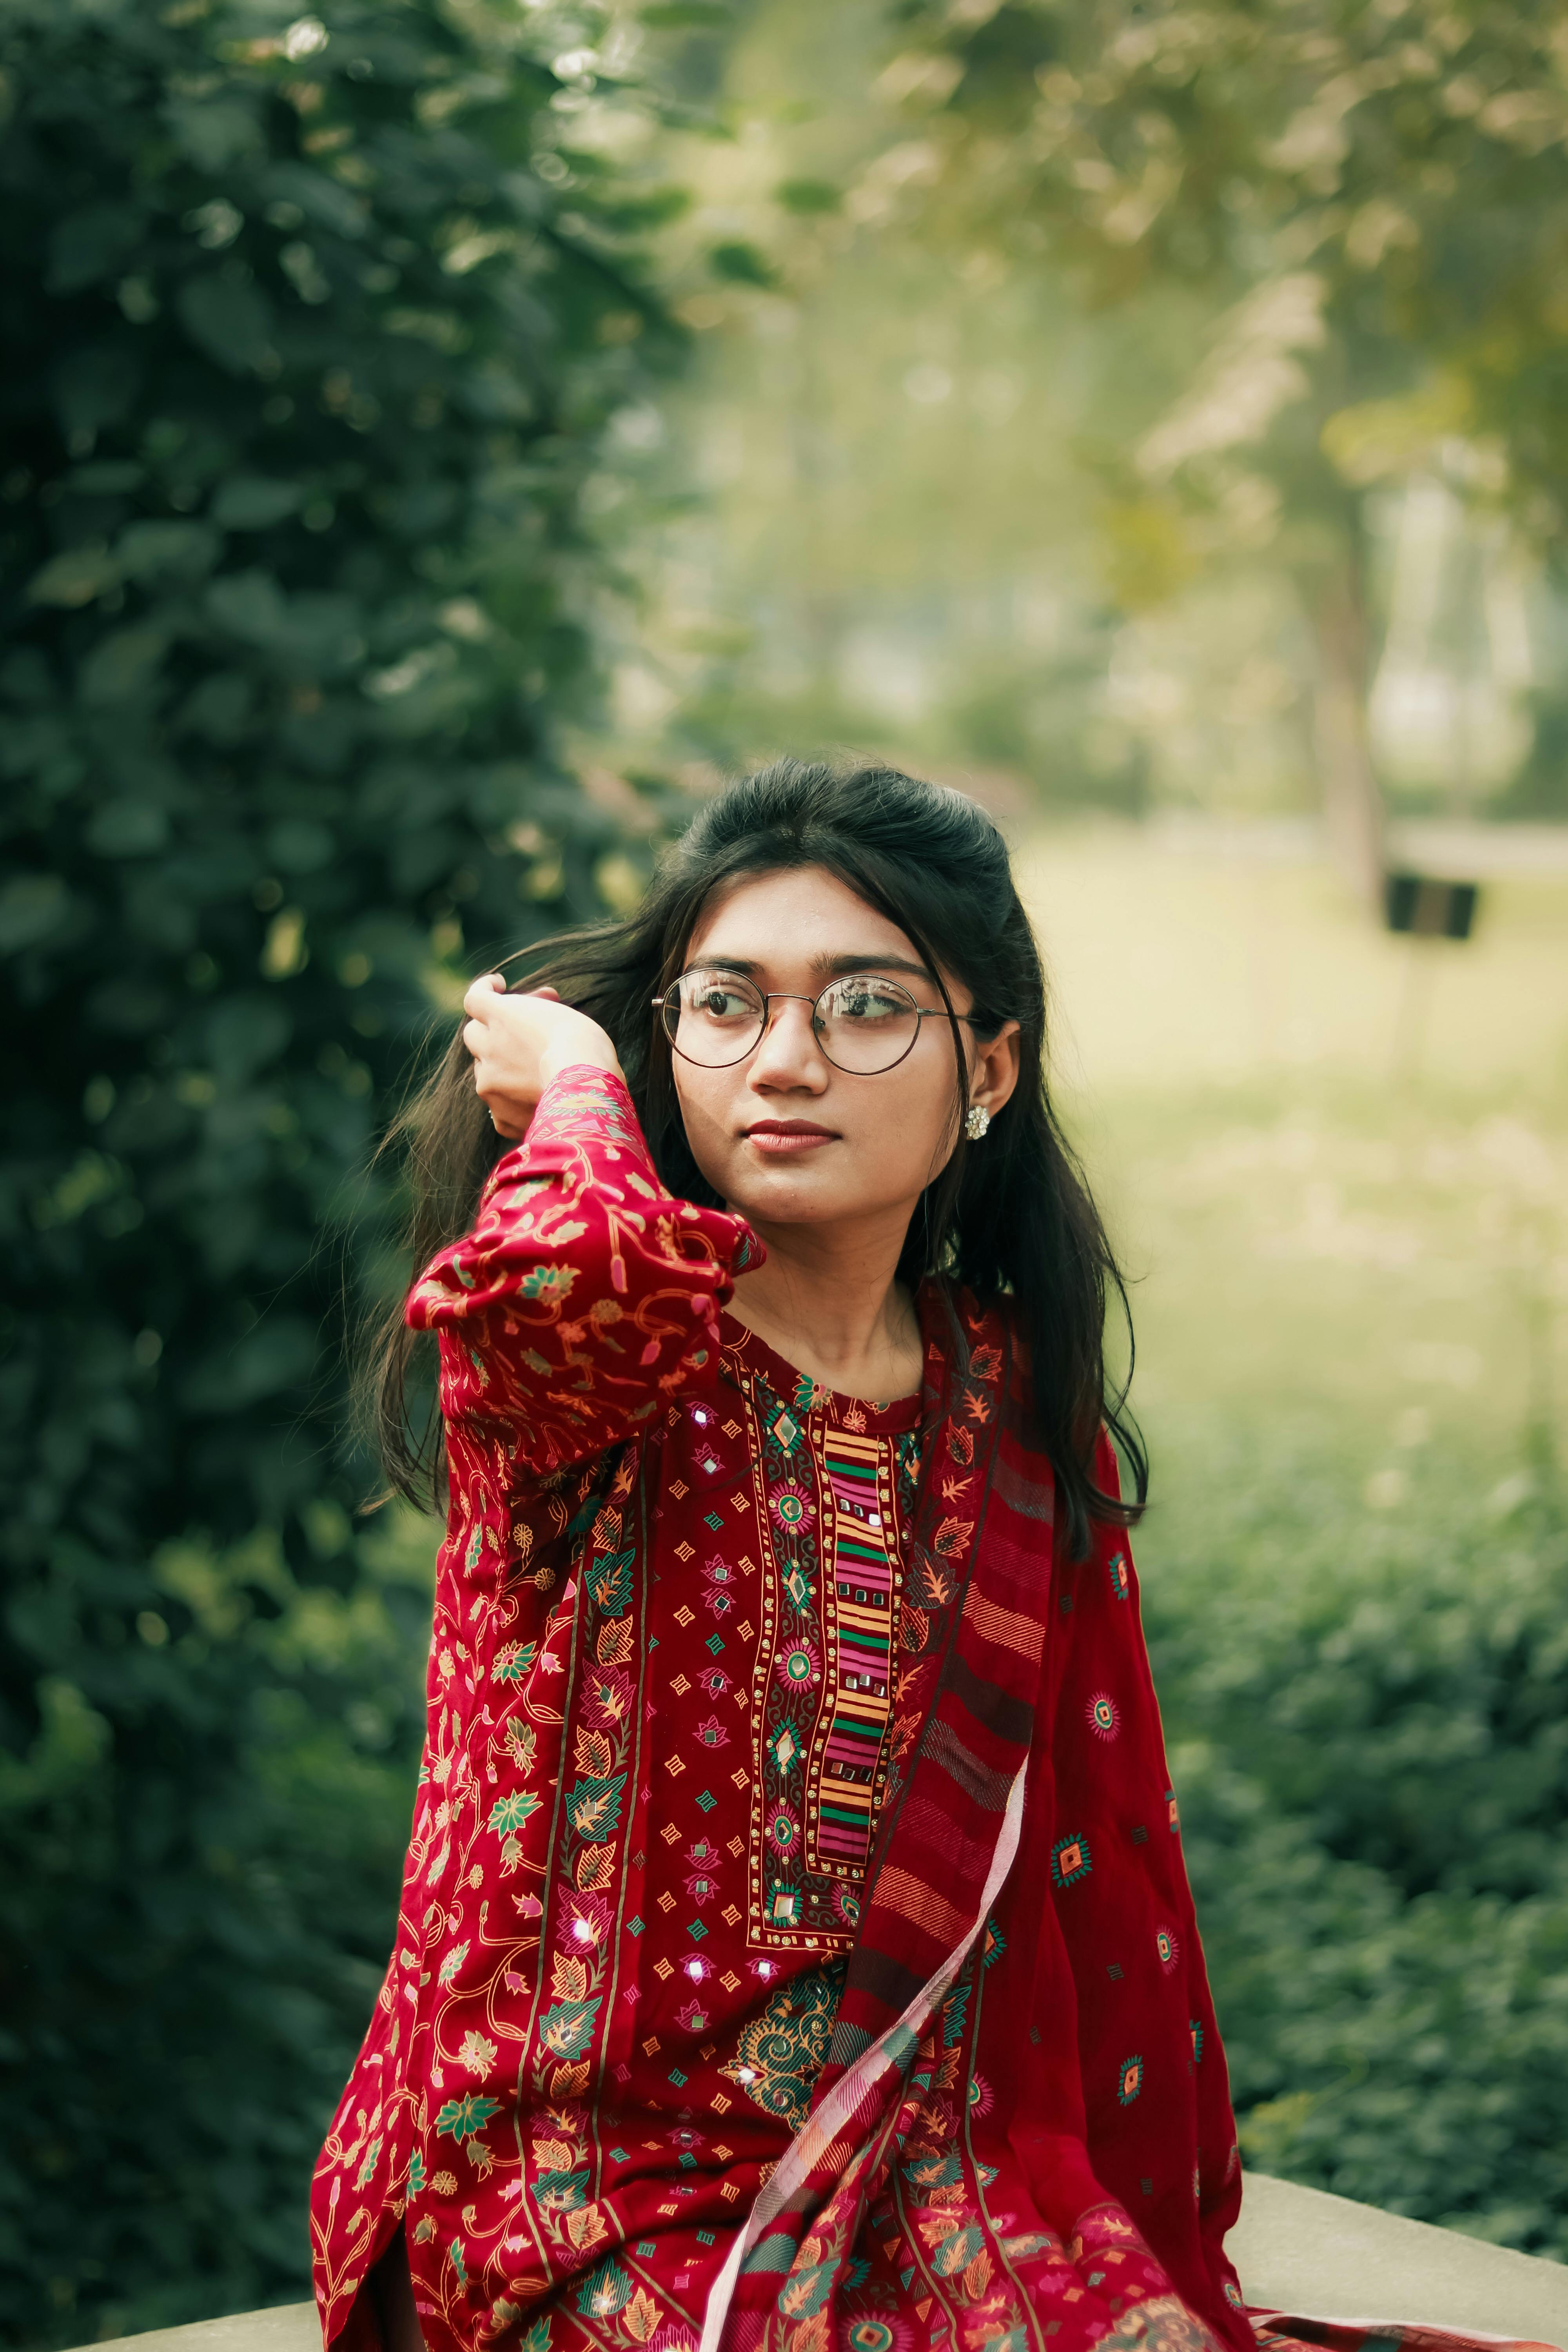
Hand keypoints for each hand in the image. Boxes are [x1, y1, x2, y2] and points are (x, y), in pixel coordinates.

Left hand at [461, 976, 622, 1139]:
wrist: (588, 1095)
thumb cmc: (586, 1049)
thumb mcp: (564, 1016)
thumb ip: (538, 1013)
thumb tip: (539, 1006)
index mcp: (502, 1017)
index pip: (476, 998)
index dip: (486, 988)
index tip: (498, 986)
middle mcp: (488, 1049)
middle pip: (474, 1034)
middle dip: (492, 1032)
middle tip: (518, 1034)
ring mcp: (490, 1085)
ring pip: (485, 1071)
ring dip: (503, 1067)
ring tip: (537, 1074)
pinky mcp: (500, 1116)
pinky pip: (500, 1104)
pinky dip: (514, 1100)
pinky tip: (539, 1100)